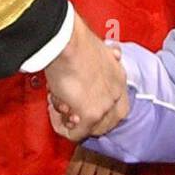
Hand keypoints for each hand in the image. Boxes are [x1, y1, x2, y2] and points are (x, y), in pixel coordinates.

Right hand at [42, 12, 127, 142]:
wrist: (67, 43)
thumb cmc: (76, 41)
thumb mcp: (102, 47)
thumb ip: (110, 54)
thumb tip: (115, 52)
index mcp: (119, 78)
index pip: (119, 108)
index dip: (102, 112)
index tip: (85, 108)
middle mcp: (115, 95)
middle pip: (106, 123)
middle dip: (86, 121)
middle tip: (69, 110)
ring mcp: (104, 107)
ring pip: (90, 129)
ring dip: (72, 122)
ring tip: (59, 106)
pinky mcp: (89, 116)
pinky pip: (76, 133)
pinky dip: (62, 127)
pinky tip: (54, 114)